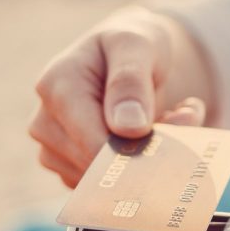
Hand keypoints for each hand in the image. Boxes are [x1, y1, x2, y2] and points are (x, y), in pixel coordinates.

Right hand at [29, 10, 206, 187]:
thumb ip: (131, 81)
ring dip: (144, 158)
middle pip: (99, 165)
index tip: (178, 126)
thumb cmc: (129, 44)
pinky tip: (150, 137)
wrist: (124, 55)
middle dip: (148, 149)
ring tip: (169, 118)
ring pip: (104, 181)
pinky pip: (104, 186)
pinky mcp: (68, 166)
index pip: (92, 143)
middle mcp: (45, 121)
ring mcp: (52, 148)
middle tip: (184, 116)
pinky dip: (134, 168)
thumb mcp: (137, 45)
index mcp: (56, 87)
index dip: (136, 149)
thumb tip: (128, 128)